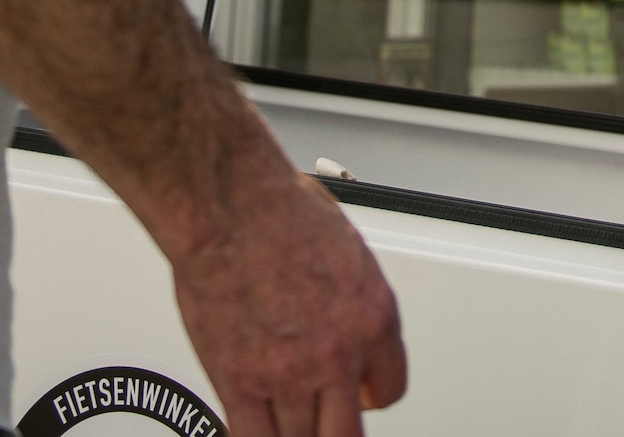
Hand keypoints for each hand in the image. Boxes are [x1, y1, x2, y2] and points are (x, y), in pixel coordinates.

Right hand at [169, 157, 407, 436]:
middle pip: (348, 434)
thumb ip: (352, 297)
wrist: (233, 209)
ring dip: (296, 433)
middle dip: (337, 431)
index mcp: (374, 318)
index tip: (358, 396)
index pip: (390, 388)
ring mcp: (290, 374)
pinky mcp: (240, 382)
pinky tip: (256, 426)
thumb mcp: (349, 251)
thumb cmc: (283, 212)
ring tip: (288, 419)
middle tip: (327, 421)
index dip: (371, 397)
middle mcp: (339, 354)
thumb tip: (344, 310)